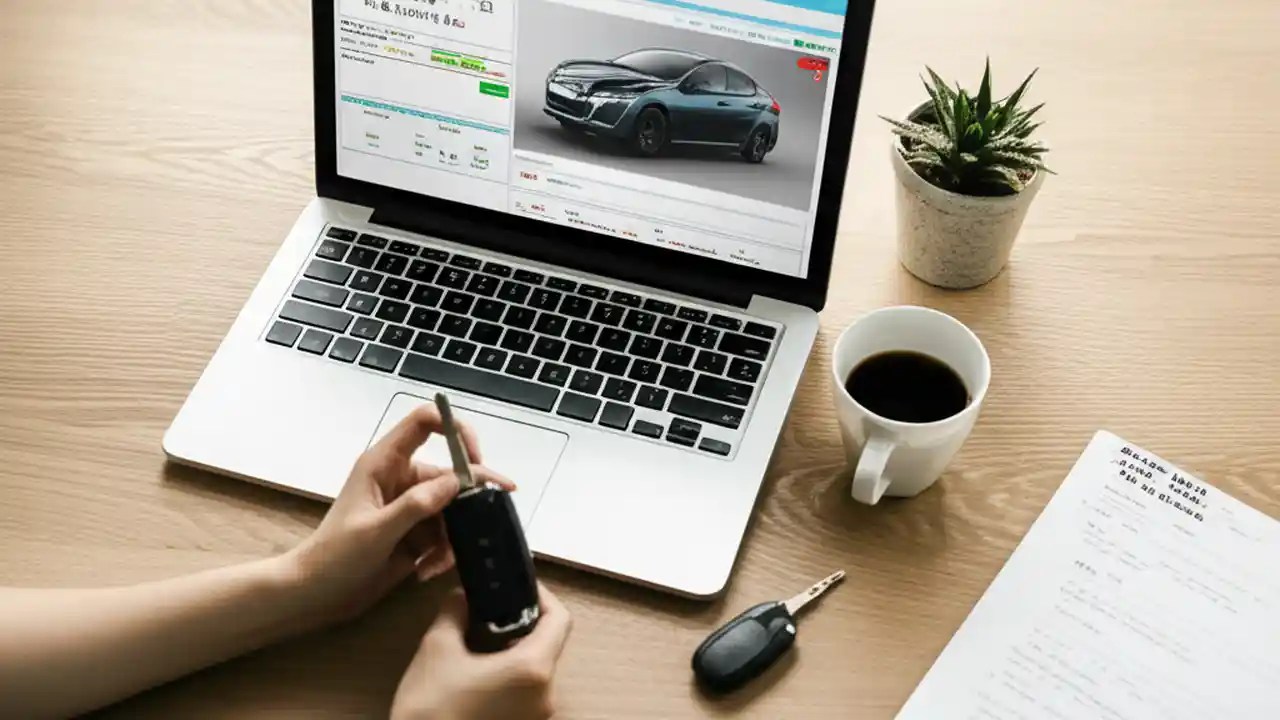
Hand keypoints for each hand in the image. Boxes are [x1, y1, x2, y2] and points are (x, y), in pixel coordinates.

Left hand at [284, 404, 512, 626]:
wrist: (315, 595)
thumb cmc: (335, 556)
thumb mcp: (376, 531)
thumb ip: (417, 505)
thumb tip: (457, 482)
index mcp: (384, 464)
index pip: (424, 423)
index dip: (454, 429)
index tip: (476, 458)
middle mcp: (400, 479)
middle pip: (449, 471)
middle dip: (472, 492)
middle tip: (501, 505)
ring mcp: (409, 506)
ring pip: (452, 508)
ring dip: (454, 535)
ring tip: (440, 562)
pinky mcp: (414, 533)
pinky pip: (445, 534)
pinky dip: (443, 553)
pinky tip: (426, 571)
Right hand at [391, 585, 573, 719]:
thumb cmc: (431, 706)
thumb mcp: (436, 649)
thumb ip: (455, 612)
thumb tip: (463, 596)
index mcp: (534, 669)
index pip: (560, 619)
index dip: (543, 597)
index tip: (517, 589)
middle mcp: (546, 695)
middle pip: (548, 645)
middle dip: (521, 625)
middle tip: (490, 613)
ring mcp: (537, 717)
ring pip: (536, 670)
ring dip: (513, 652)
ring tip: (478, 643)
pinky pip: (526, 693)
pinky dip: (510, 677)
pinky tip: (478, 674)